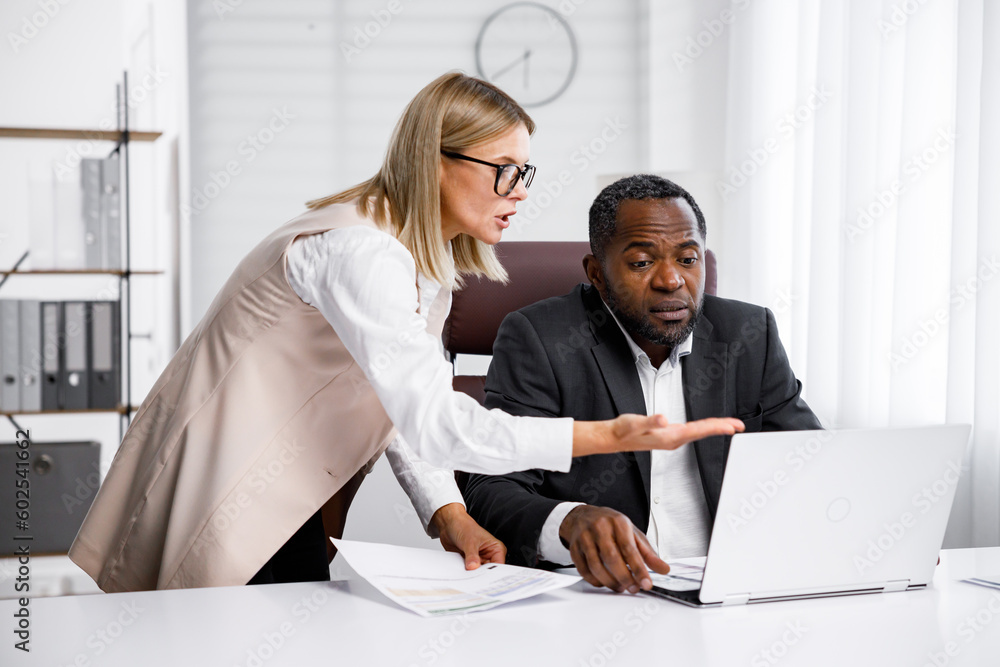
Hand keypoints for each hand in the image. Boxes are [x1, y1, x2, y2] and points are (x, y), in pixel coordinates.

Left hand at [431, 503, 505, 569]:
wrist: (450, 525)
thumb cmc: (464, 526)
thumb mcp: (470, 541)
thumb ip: (472, 556)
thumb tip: (473, 567)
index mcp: (496, 548)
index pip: (499, 565)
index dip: (492, 573)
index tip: (484, 577)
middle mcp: (489, 555)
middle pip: (488, 572)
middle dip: (480, 575)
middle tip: (473, 576)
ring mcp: (479, 560)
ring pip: (478, 573)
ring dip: (471, 574)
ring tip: (466, 572)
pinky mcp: (470, 563)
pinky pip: (469, 572)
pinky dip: (465, 573)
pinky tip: (461, 571)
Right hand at [560, 505, 669, 593]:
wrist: (583, 516)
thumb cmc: (610, 525)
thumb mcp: (633, 533)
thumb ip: (648, 553)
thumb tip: (664, 569)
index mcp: (618, 522)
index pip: (629, 548)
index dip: (639, 568)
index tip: (646, 583)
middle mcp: (600, 528)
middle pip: (612, 558)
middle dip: (624, 578)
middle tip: (633, 588)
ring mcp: (584, 538)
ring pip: (596, 566)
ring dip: (610, 582)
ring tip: (621, 587)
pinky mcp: (575, 549)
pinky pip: (584, 570)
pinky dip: (595, 581)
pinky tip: (604, 582)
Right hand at [573, 414, 744, 457]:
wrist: (613, 439)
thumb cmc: (623, 430)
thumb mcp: (634, 424)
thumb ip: (649, 421)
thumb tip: (664, 420)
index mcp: (670, 436)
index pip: (698, 430)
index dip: (717, 427)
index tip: (733, 426)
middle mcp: (674, 440)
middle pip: (702, 432)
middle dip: (722, 428)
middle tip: (740, 426)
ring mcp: (672, 439)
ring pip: (699, 433)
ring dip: (715, 429)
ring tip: (731, 426)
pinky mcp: (669, 436)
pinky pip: (692, 432)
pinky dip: (704, 428)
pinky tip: (708, 427)